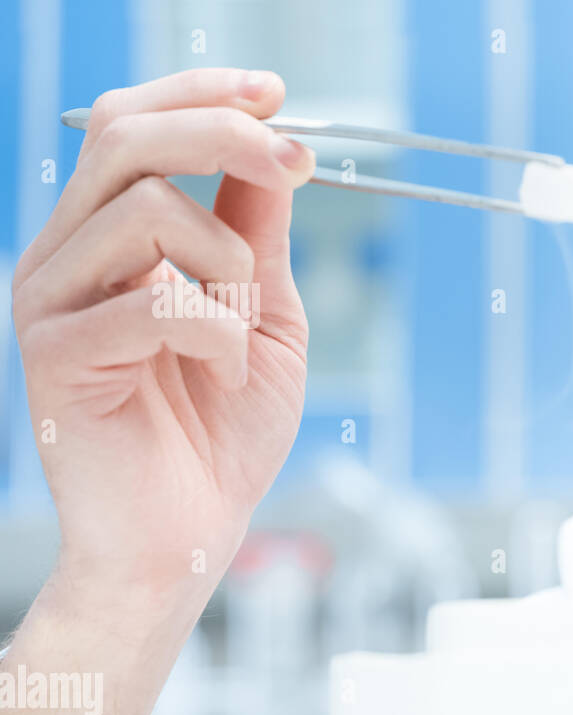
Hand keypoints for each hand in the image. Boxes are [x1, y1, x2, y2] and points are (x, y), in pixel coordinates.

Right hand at [1, 68, 315, 714]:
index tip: (276, 92)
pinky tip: (223, 376)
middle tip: (290, 161)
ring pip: (148, 211)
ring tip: (244, 333)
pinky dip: (220, 335)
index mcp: (110, 237)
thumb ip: (258, 233)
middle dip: (223, 133)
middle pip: (125, 137)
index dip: (202, 93)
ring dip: (232, 267)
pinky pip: (157, 300)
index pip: (131, 125)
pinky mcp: (54, 355)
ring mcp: (50, 302)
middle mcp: (67, 255)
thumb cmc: (224, 431)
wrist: (191, 533)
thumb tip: (275, 146)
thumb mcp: (264, 314)